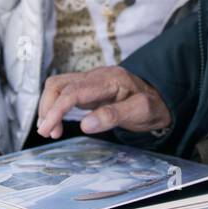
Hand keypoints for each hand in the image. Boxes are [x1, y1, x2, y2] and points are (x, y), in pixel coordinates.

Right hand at [36, 67, 171, 139]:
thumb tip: (85, 125)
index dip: (56, 110)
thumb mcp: (140, 112)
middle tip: (48, 132)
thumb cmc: (152, 106)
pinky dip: (54, 105)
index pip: (73, 91)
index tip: (48, 130)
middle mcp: (97, 75)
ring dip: (48, 106)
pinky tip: (56, 122)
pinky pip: (63, 91)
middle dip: (47, 108)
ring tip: (50, 130)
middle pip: (59, 84)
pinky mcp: (87, 87)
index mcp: (109, 80)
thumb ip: (113, 116)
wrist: (159, 99)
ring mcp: (91, 79)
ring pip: (57, 85)